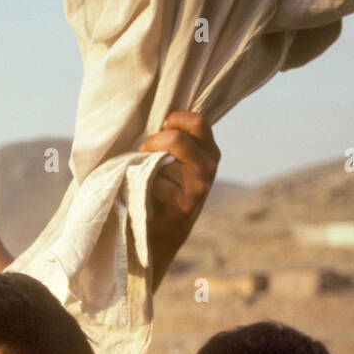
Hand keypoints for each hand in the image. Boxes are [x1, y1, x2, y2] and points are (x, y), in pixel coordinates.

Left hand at [141, 111, 220, 284]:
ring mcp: (201, 186)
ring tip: (144, 173)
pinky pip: (159, 182)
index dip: (175, 120)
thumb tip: (160, 120)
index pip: (198, 122)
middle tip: (143, 151)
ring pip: (167, 160)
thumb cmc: (160, 189)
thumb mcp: (172, 161)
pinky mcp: (188, 203)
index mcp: (209, 151)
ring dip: (149, 164)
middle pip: (178, 139)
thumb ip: (174, 141)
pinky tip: (147, 193)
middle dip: (153, 142)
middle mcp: (210, 167)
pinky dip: (146, 185)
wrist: (159, 233)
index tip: (160, 129)